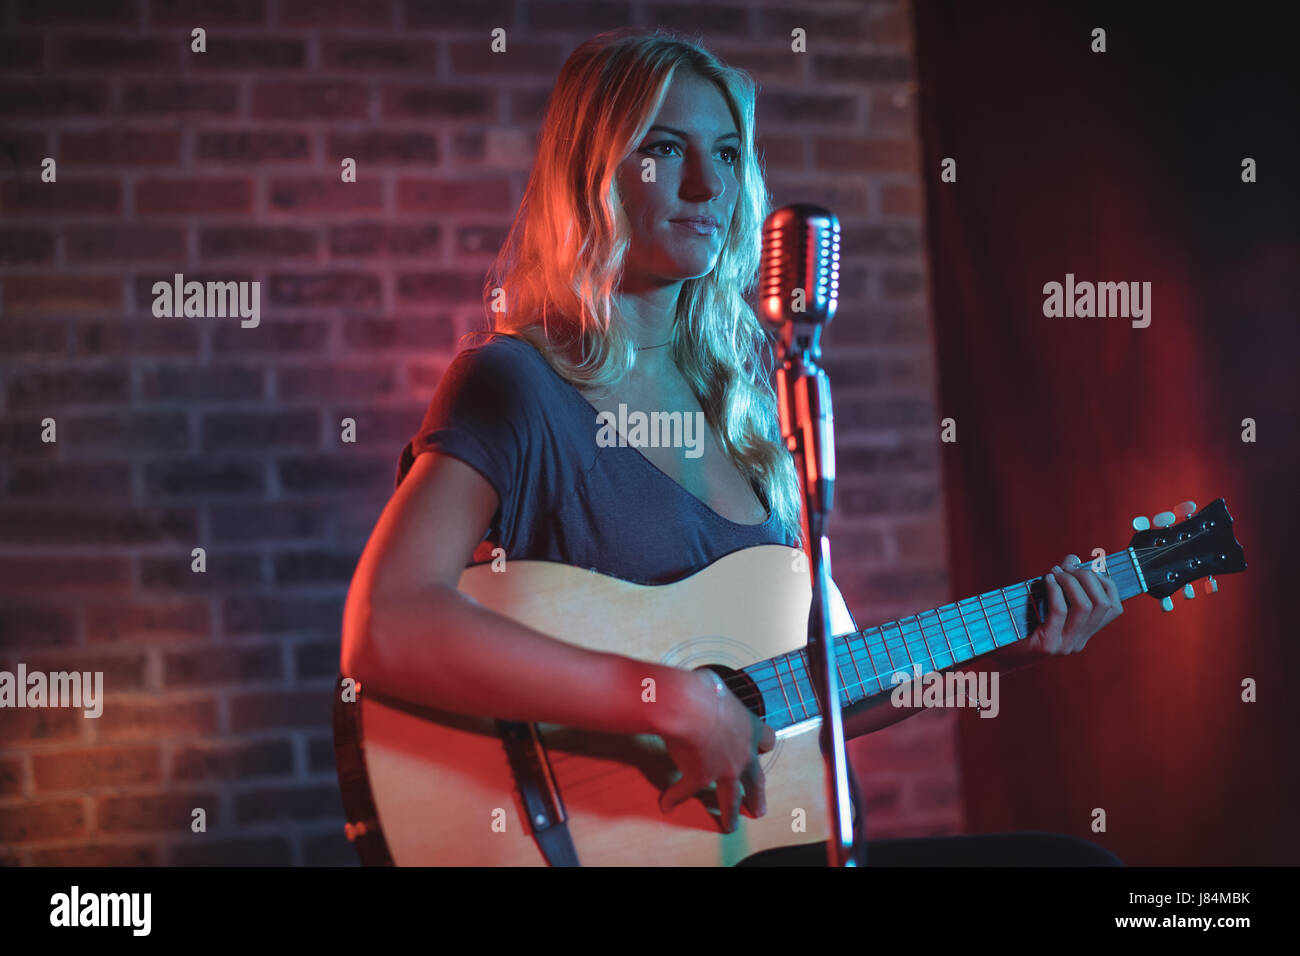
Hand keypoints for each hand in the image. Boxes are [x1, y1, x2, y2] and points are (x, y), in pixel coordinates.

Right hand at [659, 669, 775, 832]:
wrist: (687, 708)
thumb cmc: (704, 691)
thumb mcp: (717, 686)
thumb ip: (717, 697)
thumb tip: (708, 691)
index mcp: (750, 729)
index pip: (766, 740)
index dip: (762, 745)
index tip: (761, 749)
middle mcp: (741, 755)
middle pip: (755, 782)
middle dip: (757, 797)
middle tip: (759, 811)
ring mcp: (720, 771)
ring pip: (730, 799)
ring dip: (730, 814)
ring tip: (730, 826)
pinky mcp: (696, 778)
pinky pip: (683, 791)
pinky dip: (673, 797)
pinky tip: (667, 804)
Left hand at [999, 553, 1122, 666]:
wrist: (994, 648)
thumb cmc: (1018, 622)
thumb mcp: (1045, 601)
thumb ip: (1063, 582)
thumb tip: (1074, 558)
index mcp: (1084, 634)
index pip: (1114, 608)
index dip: (1105, 582)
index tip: (1083, 568)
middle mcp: (1079, 642)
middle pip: (1102, 603)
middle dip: (1086, 577)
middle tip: (1064, 567)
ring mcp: (1065, 645)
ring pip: (1085, 606)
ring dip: (1070, 581)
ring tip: (1054, 572)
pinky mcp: (1048, 645)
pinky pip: (1060, 611)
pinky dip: (1055, 590)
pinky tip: (1046, 580)